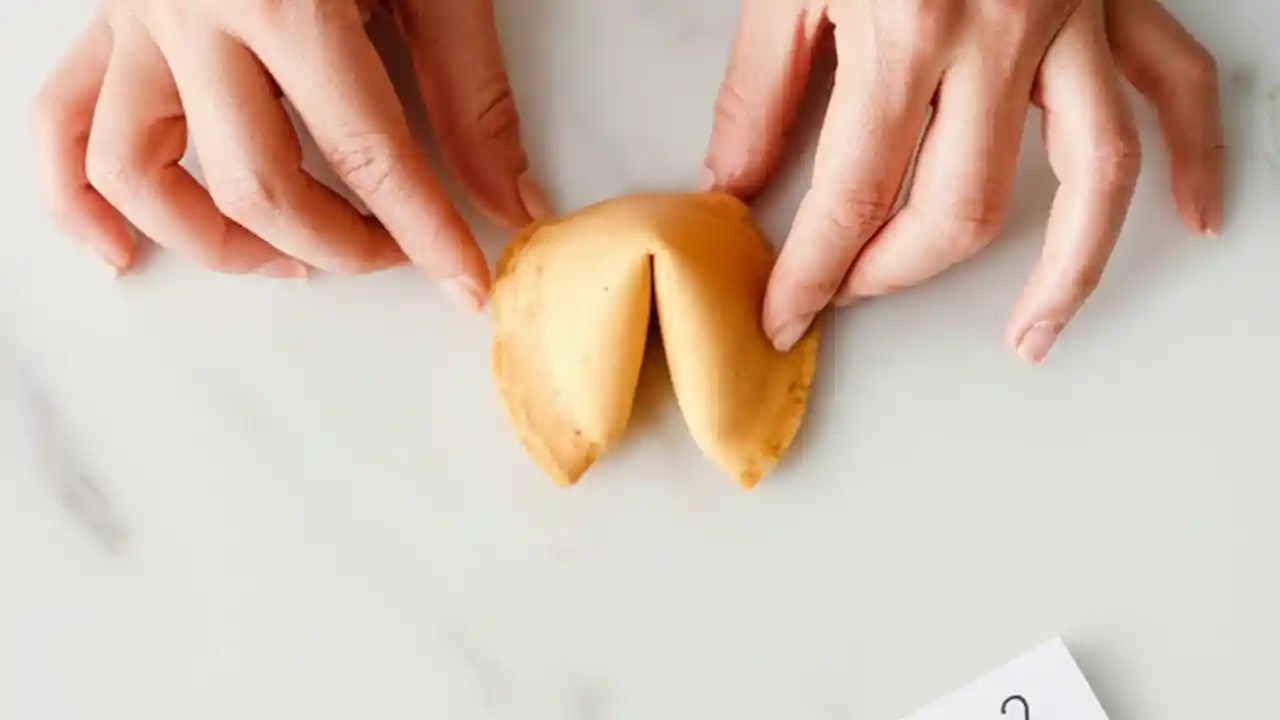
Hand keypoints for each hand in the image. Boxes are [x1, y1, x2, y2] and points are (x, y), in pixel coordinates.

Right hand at [29, 0, 551, 310]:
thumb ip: (470, 94)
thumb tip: (507, 199)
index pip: (370, 158)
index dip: (428, 236)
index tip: (464, 284)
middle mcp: (194, 14)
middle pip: (257, 185)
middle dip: (339, 246)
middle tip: (394, 252)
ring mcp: (139, 17)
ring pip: (138, 173)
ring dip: (215, 243)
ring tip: (286, 262)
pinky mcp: (108, 17)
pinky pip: (61, 120)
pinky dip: (78, 201)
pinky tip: (123, 249)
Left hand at [703, 0, 1222, 361]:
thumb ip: (759, 89)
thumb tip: (733, 182)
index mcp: (907, 31)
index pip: (854, 195)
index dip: (814, 272)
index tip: (786, 316)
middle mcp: (999, 38)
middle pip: (963, 208)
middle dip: (898, 272)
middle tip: (851, 291)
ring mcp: (1070, 24)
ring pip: (1092, 178)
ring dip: (1064, 272)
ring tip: (1032, 334)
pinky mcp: (1115, 1)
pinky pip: (1176, 86)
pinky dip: (1200, 156)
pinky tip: (1195, 218)